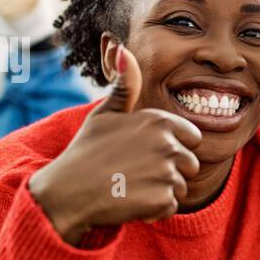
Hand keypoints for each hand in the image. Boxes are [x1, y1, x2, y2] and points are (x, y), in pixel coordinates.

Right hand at [28, 45, 202, 244]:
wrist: (67, 192)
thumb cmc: (86, 152)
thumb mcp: (105, 114)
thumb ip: (125, 87)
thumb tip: (123, 48)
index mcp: (159, 121)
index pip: (192, 138)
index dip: (172, 148)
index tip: (146, 154)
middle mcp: (168, 144)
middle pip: (190, 165)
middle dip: (169, 173)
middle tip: (134, 173)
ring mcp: (166, 172)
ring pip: (181, 187)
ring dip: (160, 192)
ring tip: (130, 186)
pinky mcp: (161, 200)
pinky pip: (170, 208)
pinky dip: (153, 211)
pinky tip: (129, 202)